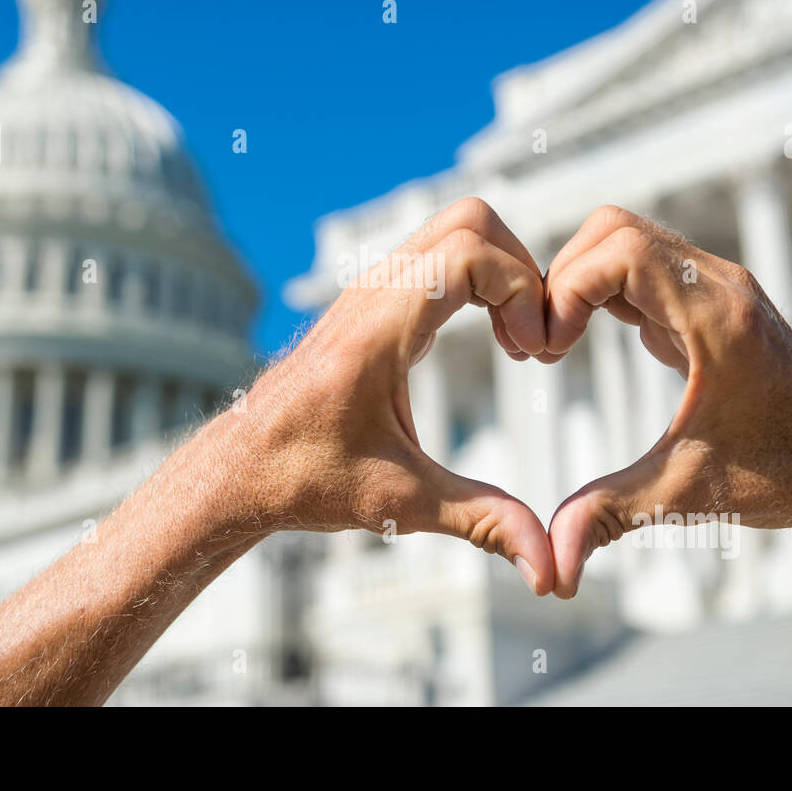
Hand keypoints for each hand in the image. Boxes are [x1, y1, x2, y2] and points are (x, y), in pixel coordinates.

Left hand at [236, 198, 556, 593]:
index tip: (533, 352)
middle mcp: (372, 293)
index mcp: (378, 330)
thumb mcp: (401, 504)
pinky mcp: (371, 296)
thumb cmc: (308, 480)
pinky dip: (478, 278)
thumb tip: (548, 569)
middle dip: (520, 268)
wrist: (243, 467)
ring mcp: (369, 288)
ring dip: (501, 270)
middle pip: (470, 221)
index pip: (468, 253)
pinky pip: (439, 251)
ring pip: (454, 227)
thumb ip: (481, 522)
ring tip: (516, 340)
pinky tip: (489, 337)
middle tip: (532, 338)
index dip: (520, 290)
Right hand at [539, 205, 791, 598]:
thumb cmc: (783, 477)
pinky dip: (603, 292)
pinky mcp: (711, 303)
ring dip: (580, 281)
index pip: (620, 251)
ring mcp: (717, 289)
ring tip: (558, 344)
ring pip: (627, 240)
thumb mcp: (686, 496)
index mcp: (717, 319)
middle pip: (614, 229)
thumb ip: (609, 517)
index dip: (566, 291)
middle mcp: (720, 287)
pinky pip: (643, 267)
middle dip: (562, 278)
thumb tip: (550, 571)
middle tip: (544, 344)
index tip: (549, 352)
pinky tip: (587, 341)